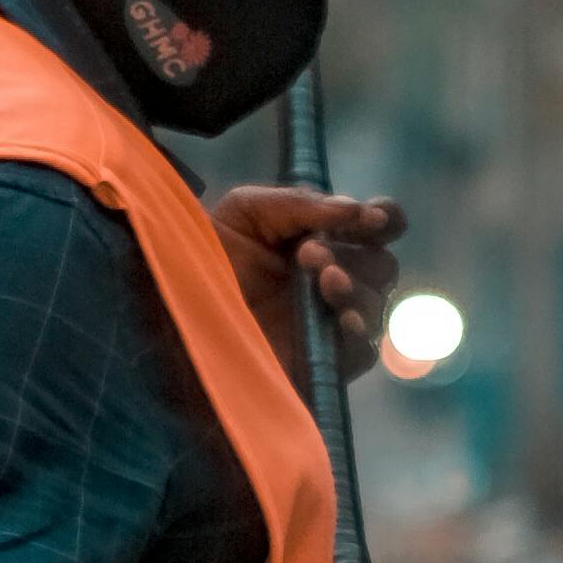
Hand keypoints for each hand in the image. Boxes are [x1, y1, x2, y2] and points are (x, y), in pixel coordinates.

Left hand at [211, 182, 400, 370]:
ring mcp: (332, 320)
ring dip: (354, 287)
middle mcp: (336, 277)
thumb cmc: (210, 257)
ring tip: (320, 279)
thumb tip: (353, 209)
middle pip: (383, 264)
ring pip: (376, 303)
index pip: (381, 224)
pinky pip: (362, 349)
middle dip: (354, 254)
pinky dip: (357, 330)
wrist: (177, 315)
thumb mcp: (245, 212)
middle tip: (309, 253)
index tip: (371, 218)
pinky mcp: (323, 361)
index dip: (385, 218)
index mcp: (326, 237)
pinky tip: (340, 318)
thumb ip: (297, 202)